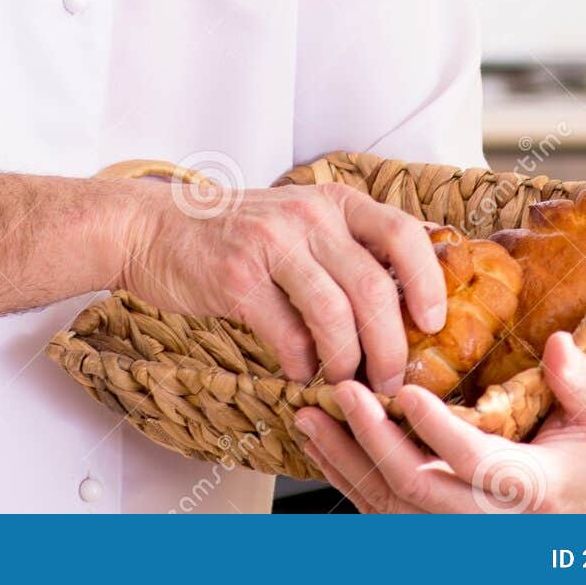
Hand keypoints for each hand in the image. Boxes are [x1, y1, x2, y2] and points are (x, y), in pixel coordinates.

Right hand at [115, 179, 447, 393]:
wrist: (153, 227)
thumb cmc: (235, 233)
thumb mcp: (297, 221)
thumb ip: (344, 250)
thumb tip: (402, 310)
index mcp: (331, 201)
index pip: (402, 232)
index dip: (427, 281)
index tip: (431, 323)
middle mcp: (305, 215)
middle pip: (372, 286)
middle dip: (390, 347)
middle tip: (390, 382)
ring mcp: (270, 242)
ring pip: (335, 314)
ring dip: (347, 363)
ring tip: (345, 383)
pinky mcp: (236, 277)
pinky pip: (287, 334)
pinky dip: (300, 364)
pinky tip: (296, 370)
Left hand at [292, 329, 585, 512]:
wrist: (584, 520)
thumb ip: (582, 384)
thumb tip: (560, 344)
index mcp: (532, 489)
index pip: (478, 464)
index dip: (440, 432)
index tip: (407, 393)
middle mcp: (488, 522)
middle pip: (419, 488)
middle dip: (374, 439)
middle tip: (343, 390)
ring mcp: (455, 534)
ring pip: (389, 507)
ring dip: (345, 460)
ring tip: (307, 415)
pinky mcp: (430, 535)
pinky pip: (380, 514)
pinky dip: (345, 479)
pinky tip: (319, 444)